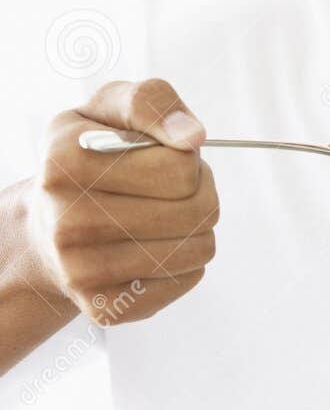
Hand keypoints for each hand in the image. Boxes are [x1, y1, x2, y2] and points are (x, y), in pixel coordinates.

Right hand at [25, 78, 219, 327]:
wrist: (49, 225)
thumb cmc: (88, 158)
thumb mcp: (108, 110)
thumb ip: (151, 102)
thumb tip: (192, 136)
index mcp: (64, 164)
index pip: (181, 168)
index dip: (186, 158)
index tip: (164, 156)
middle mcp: (67, 223)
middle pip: (196, 210)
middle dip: (201, 191)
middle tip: (175, 187)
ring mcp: (82, 272)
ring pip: (199, 248)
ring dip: (198, 226)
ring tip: (167, 214)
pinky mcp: (105, 307)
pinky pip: (188, 279)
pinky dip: (185, 261)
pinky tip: (154, 246)